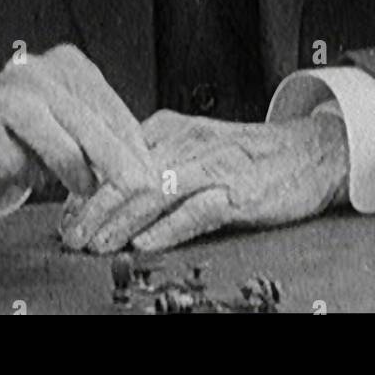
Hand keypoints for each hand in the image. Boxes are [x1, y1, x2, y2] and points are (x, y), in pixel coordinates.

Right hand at [0, 44, 158, 213]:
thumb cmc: (32, 136)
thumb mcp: (74, 126)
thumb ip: (105, 137)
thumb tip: (147, 169)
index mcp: (67, 65)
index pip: (110, 108)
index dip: (133, 145)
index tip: (152, 175)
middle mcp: (35, 72)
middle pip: (85, 119)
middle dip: (115, 158)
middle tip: (136, 188)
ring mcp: (3, 96)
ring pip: (49, 133)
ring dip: (72, 166)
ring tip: (87, 189)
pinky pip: (10, 156)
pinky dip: (26, 173)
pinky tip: (31, 180)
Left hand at [59, 109, 349, 253]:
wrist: (310, 151)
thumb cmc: (250, 154)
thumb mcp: (196, 144)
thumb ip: (157, 159)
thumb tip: (109, 190)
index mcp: (174, 128)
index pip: (117, 154)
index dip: (87, 186)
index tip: (65, 213)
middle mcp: (190, 142)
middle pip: (130, 175)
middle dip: (94, 208)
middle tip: (70, 236)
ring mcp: (214, 165)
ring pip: (156, 192)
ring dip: (121, 222)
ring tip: (96, 246)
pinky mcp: (238, 191)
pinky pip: (197, 210)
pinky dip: (168, 229)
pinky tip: (145, 245)